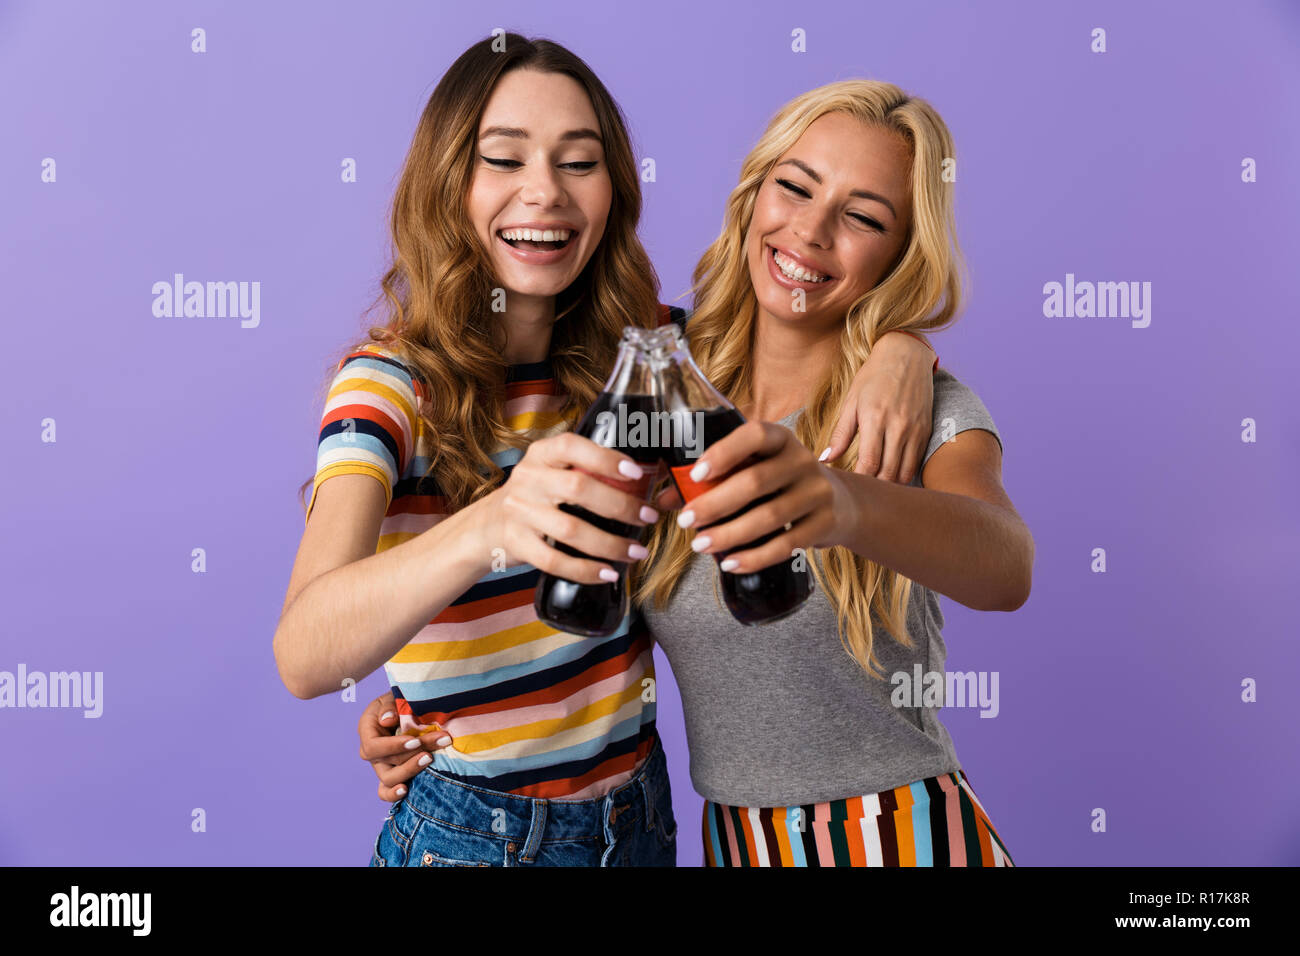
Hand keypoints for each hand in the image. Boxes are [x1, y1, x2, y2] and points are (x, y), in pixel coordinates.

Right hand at [358, 691, 453, 801]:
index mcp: (367, 730)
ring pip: (389, 779)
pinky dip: (393, 794)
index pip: (374, 747)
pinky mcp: (390, 775)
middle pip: (387, 762)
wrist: (411, 708)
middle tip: (438, 743)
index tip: (415, 741)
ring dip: (410, 771)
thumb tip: (387, 721)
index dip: (394, 747)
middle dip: (413, 755)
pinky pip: (385, 791)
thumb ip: (389, 706)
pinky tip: (406, 791)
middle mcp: (371, 752)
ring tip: (430, 760)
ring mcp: (381, 766)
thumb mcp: (394, 696)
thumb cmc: (402, 700)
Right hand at [467, 432, 659, 584]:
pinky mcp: (517, 544)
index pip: (572, 447)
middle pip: (578, 489)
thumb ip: (582, 470)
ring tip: (636, 551)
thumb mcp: (548, 472)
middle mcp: (528, 479)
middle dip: (620, 505)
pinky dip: (586, 570)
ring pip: (571, 529)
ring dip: (611, 544)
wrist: (484, 527)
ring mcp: (520, 512)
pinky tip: (608, 573)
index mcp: (541, 455)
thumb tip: (639, 481)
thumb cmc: (532, 497)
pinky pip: (555, 561)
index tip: (635, 473)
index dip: (605, 458)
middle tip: (647, 517)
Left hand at [674, 421, 858, 573]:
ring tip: (700, 546)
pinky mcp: (825, 523)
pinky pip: (787, 544)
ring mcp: (818, 492)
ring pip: (769, 516)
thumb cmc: (780, 483)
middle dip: (715, 504)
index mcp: (780, 439)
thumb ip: (711, 481)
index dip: (724, 452)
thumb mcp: (754, 470)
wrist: (841, 503)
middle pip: (756, 481)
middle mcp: (802, 460)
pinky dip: (755, 557)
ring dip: (730, 534)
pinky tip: (730, 563)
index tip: (694, 475)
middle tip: (686, 522)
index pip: (754, 435)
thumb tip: (662, 500)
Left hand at [822, 330, 934, 481]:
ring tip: (873, 486)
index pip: (868, 463)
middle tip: (858, 491)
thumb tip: (825, 459)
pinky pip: (915, 463)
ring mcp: (915, 430)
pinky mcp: (926, 430)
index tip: (847, 486)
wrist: (906, 355)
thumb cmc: (873, 377)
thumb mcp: (851, 401)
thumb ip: (840, 433)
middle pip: (887, 473)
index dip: (858, 480)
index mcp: (875, 419)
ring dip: (889, 484)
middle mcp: (898, 426)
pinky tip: (889, 474)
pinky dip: (903, 474)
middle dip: (873, 487)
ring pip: (904, 473)